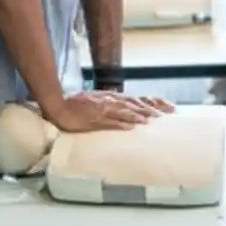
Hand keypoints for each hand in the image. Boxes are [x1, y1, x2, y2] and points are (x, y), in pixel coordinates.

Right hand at [41, 91, 173, 132]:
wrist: (58, 106)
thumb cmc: (76, 106)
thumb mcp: (97, 101)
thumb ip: (111, 104)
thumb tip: (127, 111)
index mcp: (111, 97)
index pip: (136, 99)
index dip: (152, 102)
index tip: (167, 107)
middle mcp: (109, 101)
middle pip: (133, 104)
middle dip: (149, 109)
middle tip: (165, 115)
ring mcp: (101, 109)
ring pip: (123, 111)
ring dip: (137, 115)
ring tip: (150, 121)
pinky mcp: (93, 118)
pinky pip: (109, 121)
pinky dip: (120, 123)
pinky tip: (130, 127)